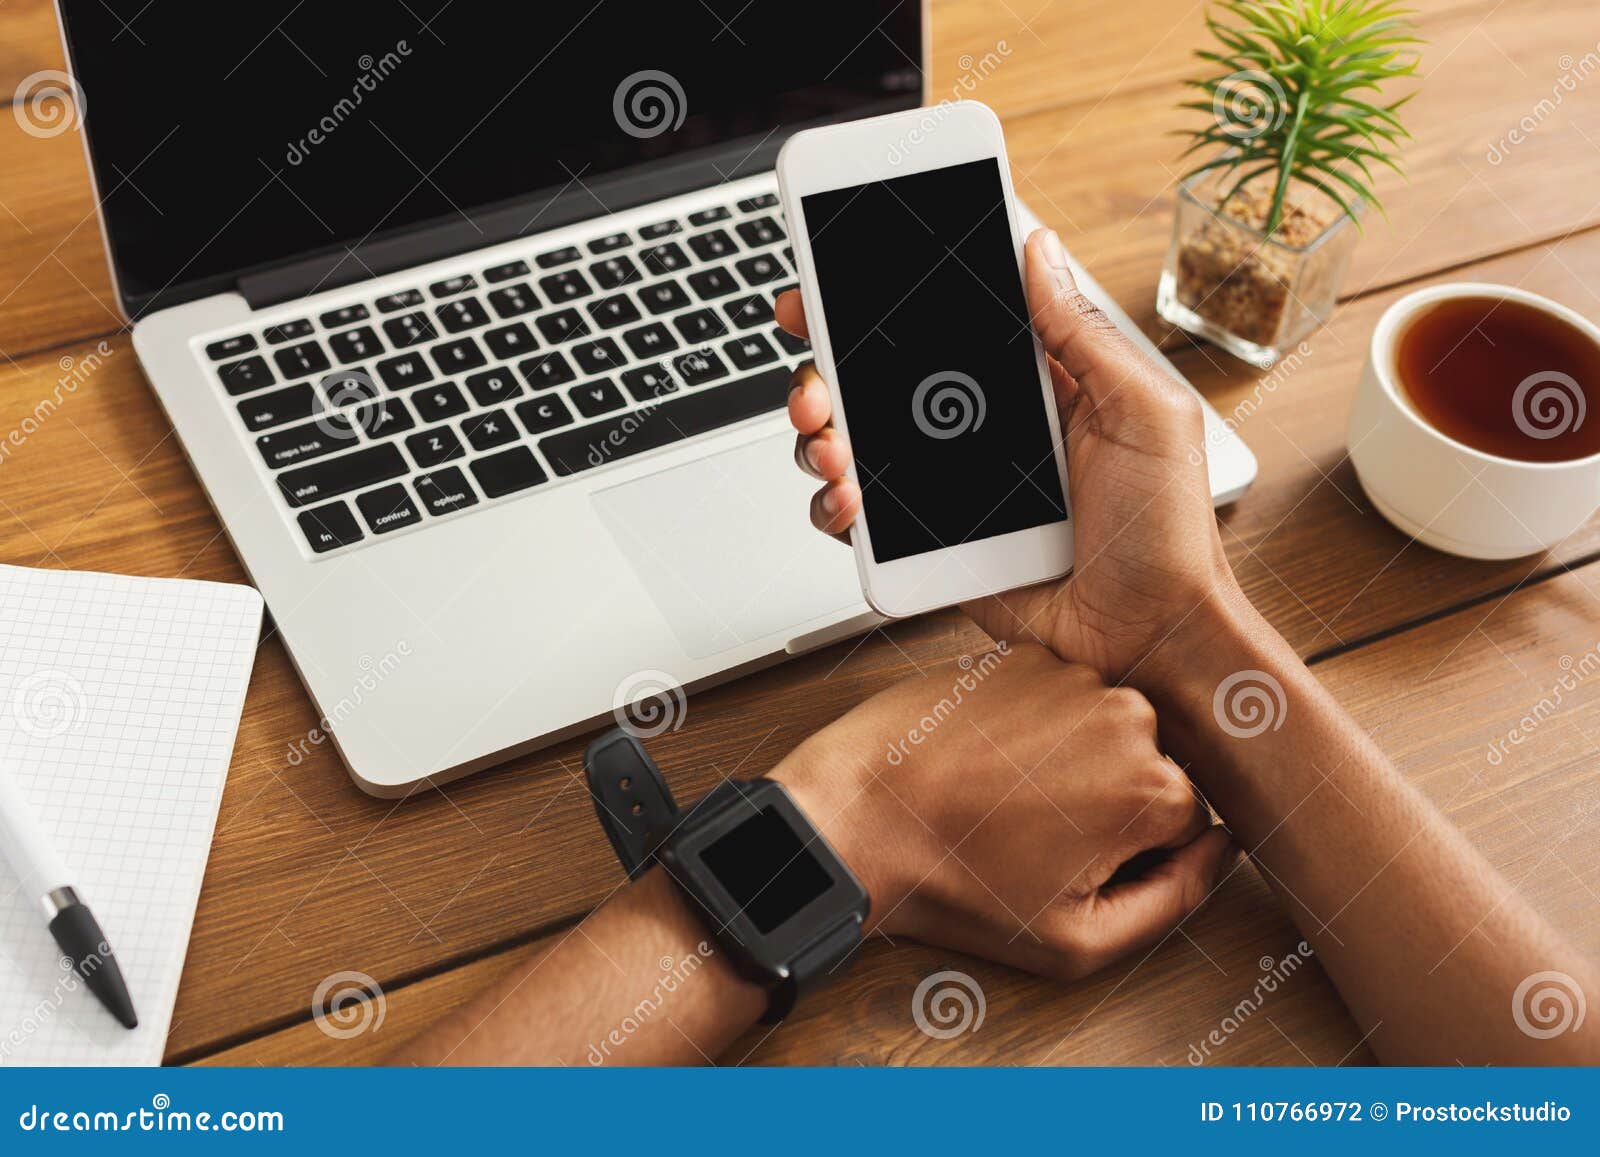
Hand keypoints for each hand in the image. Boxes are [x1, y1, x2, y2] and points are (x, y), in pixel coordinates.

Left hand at [770, 643, 1235, 980]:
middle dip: (1107, 806)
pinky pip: (1056, 698)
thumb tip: (1219, 855)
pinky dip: (1032, 727)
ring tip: (1004, 798)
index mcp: (1151, 788)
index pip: (1189, 827)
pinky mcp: (1022, 655)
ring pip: (1103, 730)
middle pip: (1150, 771)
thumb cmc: (953, 878)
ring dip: (1070, 762)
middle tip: (1034, 836)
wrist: (860, 815)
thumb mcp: (1078, 939)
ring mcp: (1072, 677)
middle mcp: (1126, 717)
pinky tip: (987, 761)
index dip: (1133, 857)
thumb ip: (1174, 901)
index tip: (1078, 864)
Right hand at [781, 228, 1239, 680]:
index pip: (942, 321)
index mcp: (1029, 382)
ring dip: (820, 434)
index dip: (882, 296)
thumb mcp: (1142, 411)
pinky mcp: (927, 544)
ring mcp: (946, 487)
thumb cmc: (1168, 532)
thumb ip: (1079, 332)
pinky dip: (832, 503)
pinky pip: (859, 516)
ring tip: (832, 445)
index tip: (831, 279)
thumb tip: (1035, 245)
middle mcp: (977, 429)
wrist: (1151, 638)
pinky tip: (847, 500)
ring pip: (852, 441)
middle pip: (876, 378)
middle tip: (813, 375)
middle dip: (825, 365)